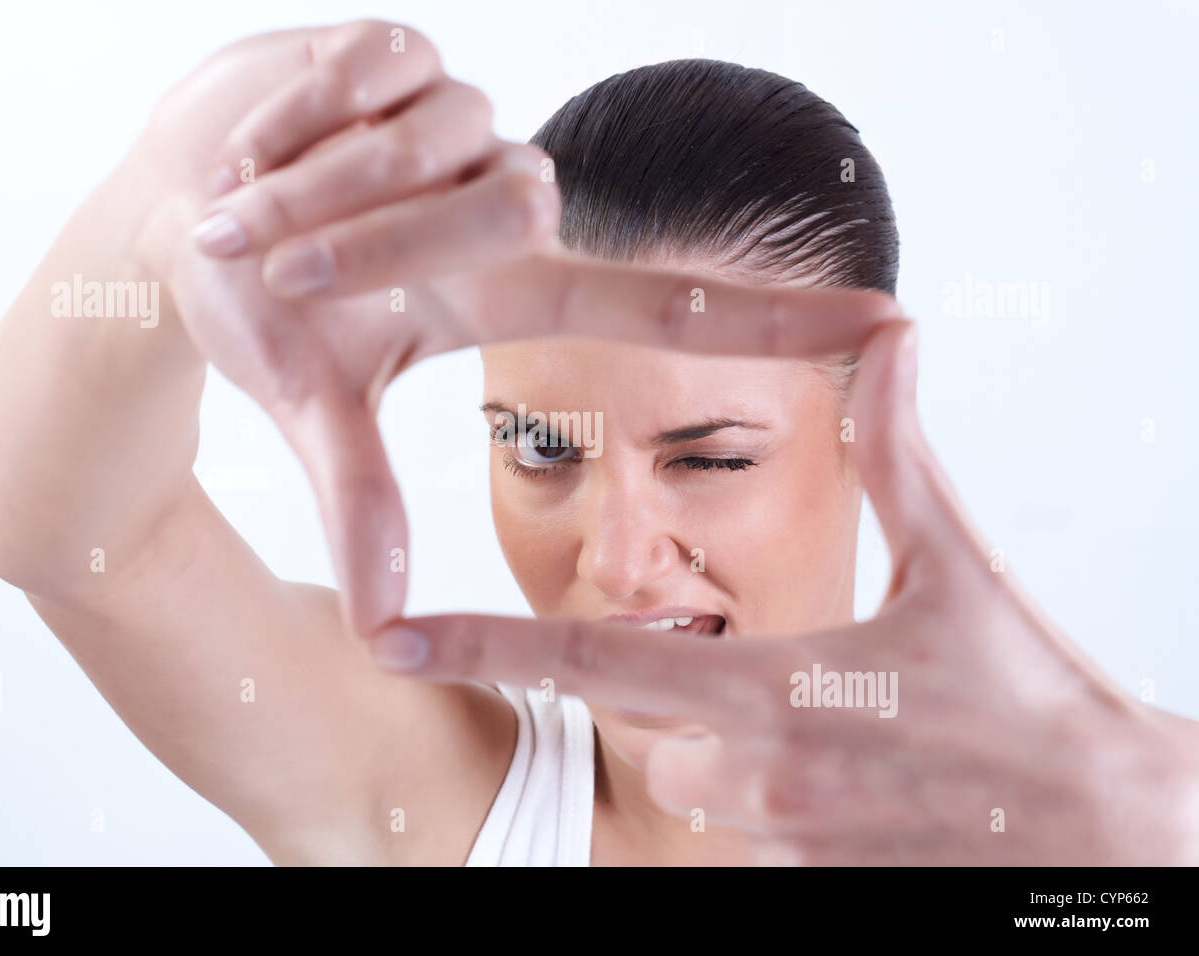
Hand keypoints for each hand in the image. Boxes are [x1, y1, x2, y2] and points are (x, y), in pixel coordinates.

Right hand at [132, 22, 904, 636]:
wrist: (166, 211)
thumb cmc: (255, 311)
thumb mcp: (309, 405)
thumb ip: (358, 496)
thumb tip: (375, 622)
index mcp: (503, 289)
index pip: (664, 303)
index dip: (776, 319)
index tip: (888, 326)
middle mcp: (500, 201)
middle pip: (513, 202)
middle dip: (373, 237)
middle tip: (269, 264)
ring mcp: (455, 118)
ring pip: (428, 139)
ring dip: (314, 187)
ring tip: (243, 210)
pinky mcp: (396, 48)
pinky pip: (361, 76)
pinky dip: (285, 121)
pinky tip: (253, 145)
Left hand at [371, 319, 1198, 863]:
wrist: (1109, 833)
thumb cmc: (1035, 698)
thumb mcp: (958, 567)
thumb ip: (901, 454)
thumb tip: (887, 340)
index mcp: (770, 688)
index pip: (589, 660)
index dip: (483, 644)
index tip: (391, 636)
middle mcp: (753, 774)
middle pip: (649, 718)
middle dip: (689, 685)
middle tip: (800, 671)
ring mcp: (778, 839)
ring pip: (700, 772)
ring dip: (742, 737)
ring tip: (849, 722)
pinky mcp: (805, 878)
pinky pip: (750, 821)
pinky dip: (782, 785)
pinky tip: (863, 772)